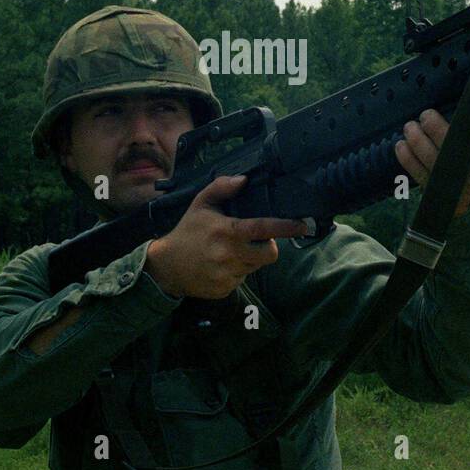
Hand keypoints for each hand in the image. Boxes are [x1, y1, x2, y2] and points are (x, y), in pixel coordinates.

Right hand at [144, 175, 309, 299]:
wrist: (166, 266)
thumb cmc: (187, 231)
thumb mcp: (201, 204)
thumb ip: (221, 187)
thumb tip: (244, 179)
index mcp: (227, 231)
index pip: (264, 228)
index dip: (286, 227)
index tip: (302, 225)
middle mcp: (229, 255)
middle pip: (270, 254)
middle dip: (267, 246)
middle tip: (252, 240)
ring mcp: (228, 275)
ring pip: (256, 266)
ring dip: (250, 258)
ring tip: (229, 251)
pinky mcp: (225, 290)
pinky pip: (242, 279)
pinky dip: (237, 272)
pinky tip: (220, 265)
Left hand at [395, 110, 469, 217]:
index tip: (464, 120)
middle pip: (465, 160)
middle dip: (441, 134)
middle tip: (425, 115)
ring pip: (442, 172)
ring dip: (420, 146)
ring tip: (409, 128)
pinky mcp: (449, 204)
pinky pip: (426, 182)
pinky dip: (410, 163)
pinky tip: (402, 147)